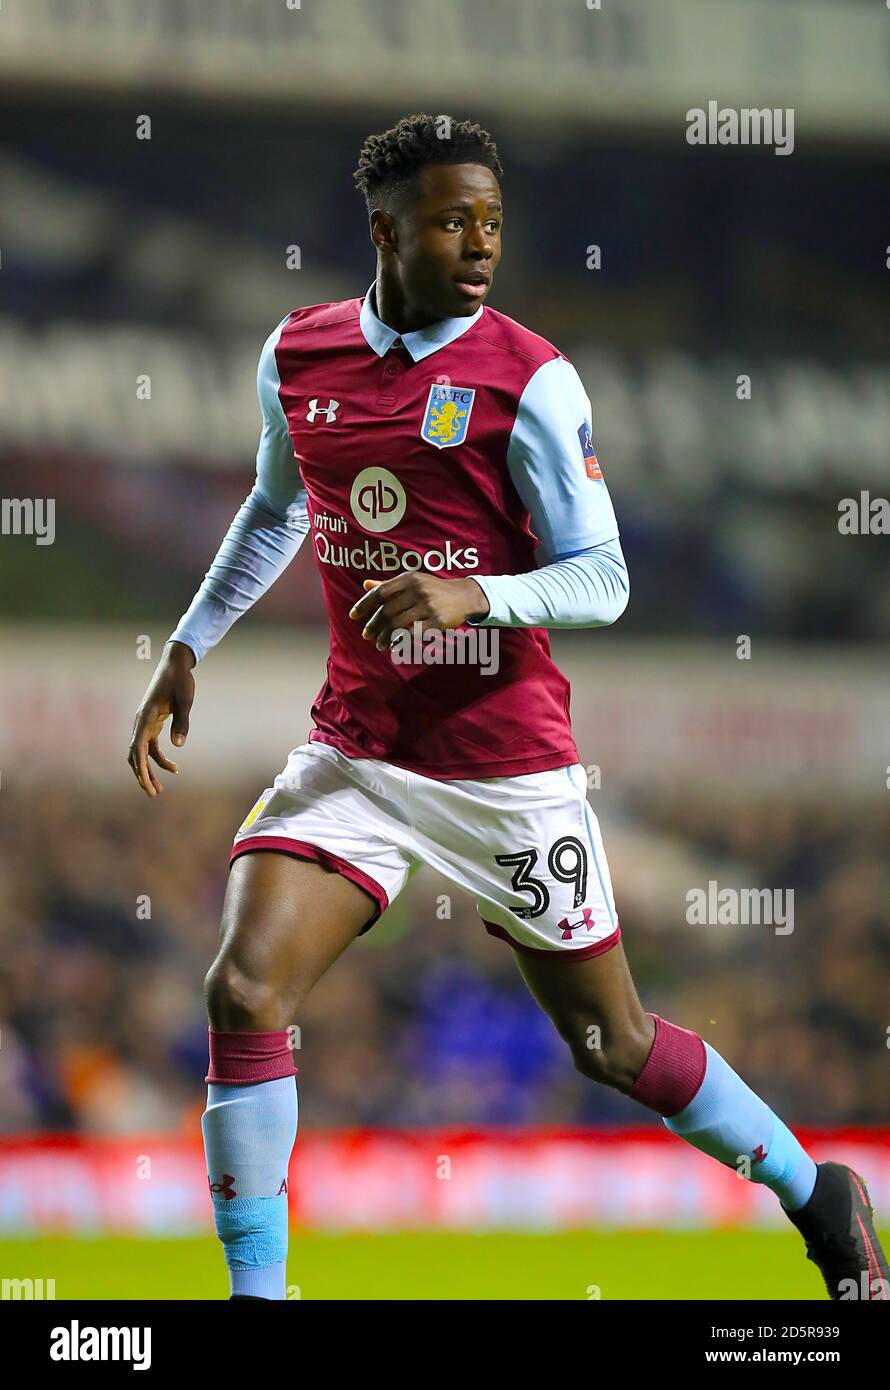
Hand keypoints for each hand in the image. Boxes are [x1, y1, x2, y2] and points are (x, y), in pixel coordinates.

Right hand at [127, 640, 195, 796]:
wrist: (175, 664)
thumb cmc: (180, 680)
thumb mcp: (186, 700)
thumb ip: (182, 722)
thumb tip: (178, 746)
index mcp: (146, 715)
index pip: (138, 746)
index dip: (139, 766)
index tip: (144, 782)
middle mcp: (141, 721)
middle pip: (136, 754)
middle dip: (142, 775)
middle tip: (153, 794)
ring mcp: (146, 723)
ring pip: (142, 753)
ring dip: (149, 771)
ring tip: (159, 789)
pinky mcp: (153, 723)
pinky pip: (152, 746)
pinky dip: (159, 759)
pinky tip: (173, 769)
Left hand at [348, 573, 489, 651]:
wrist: (465, 596)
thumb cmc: (433, 589)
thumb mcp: (413, 582)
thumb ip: (389, 586)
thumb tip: (365, 585)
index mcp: (409, 579)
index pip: (380, 592)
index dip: (364, 604)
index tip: (353, 615)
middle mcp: (417, 590)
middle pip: (387, 611)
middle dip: (374, 625)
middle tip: (366, 635)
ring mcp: (428, 606)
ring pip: (398, 624)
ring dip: (385, 637)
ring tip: (378, 644)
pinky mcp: (437, 621)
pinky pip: (413, 634)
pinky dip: (400, 642)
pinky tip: (394, 646)